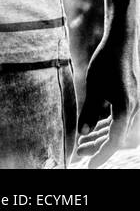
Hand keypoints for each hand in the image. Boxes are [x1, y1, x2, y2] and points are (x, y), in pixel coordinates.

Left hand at [76, 32, 139, 166]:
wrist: (121, 44)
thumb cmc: (106, 63)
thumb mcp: (94, 88)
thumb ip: (90, 111)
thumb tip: (84, 133)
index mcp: (125, 110)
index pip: (114, 141)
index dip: (101, 155)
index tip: (89, 167)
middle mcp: (132, 111)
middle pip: (115, 138)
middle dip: (97, 148)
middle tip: (78, 155)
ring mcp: (132, 106)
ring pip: (115, 130)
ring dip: (99, 138)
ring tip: (80, 147)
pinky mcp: (127, 101)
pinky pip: (116, 120)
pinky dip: (104, 127)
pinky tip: (91, 130)